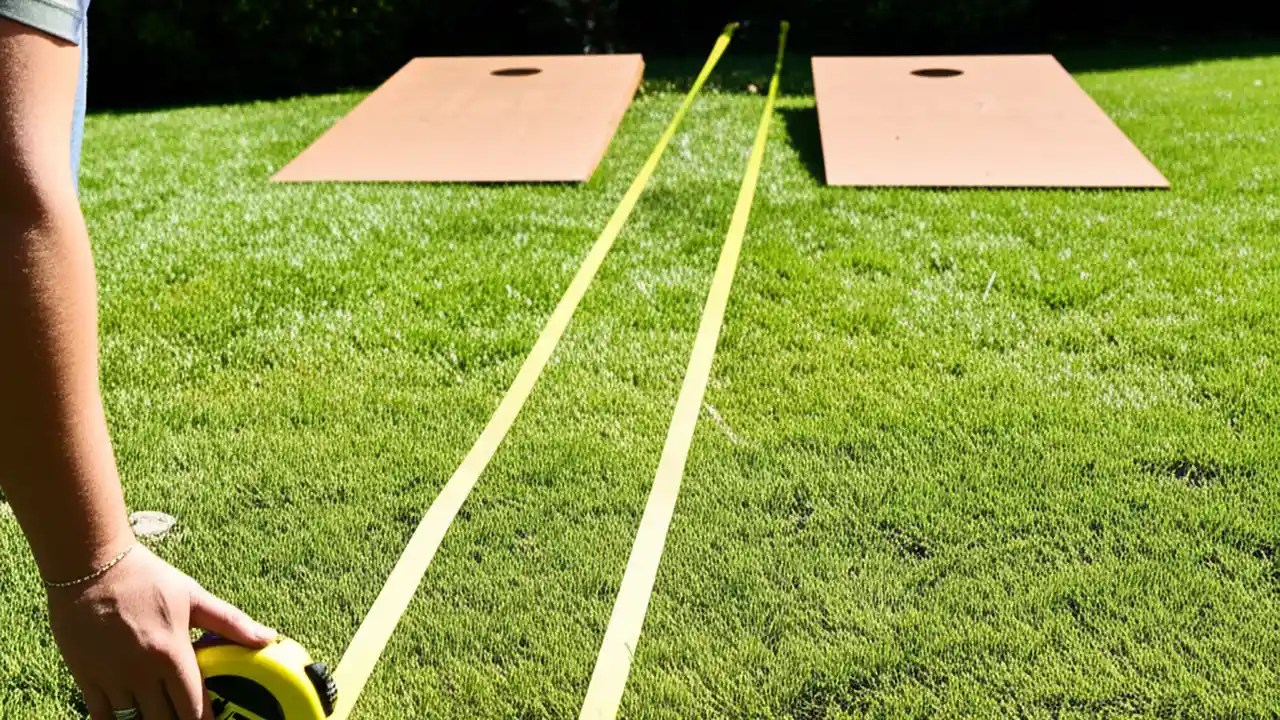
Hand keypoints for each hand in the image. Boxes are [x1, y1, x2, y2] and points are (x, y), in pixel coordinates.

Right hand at [45, 544, 276, 719]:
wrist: (90, 566)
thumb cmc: (147, 579)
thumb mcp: (193, 596)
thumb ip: (231, 621)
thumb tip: (268, 637)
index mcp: (172, 654)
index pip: (193, 708)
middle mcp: (141, 672)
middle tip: (187, 716)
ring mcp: (111, 678)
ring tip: (161, 714)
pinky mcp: (85, 677)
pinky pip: (101, 716)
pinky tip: (132, 716)